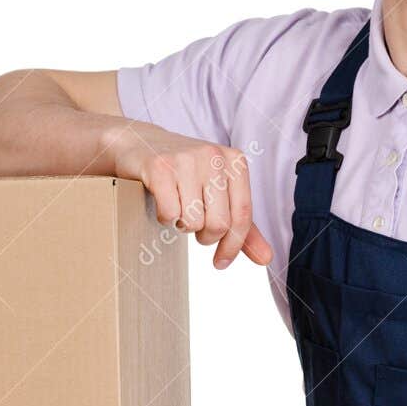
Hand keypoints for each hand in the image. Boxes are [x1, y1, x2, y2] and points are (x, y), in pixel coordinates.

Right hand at [111, 123, 272, 268]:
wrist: (140, 143)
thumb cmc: (184, 173)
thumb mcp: (219, 194)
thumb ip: (243, 227)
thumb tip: (266, 258)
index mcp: (235, 161)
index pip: (243, 215)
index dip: (233, 245)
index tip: (221, 262)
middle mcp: (214, 156)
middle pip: (219, 223)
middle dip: (205, 236)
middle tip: (195, 227)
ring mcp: (186, 159)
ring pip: (194, 221)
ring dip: (183, 226)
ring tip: (179, 209)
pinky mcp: (159, 166)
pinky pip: (170, 213)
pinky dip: (165, 218)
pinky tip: (164, 203)